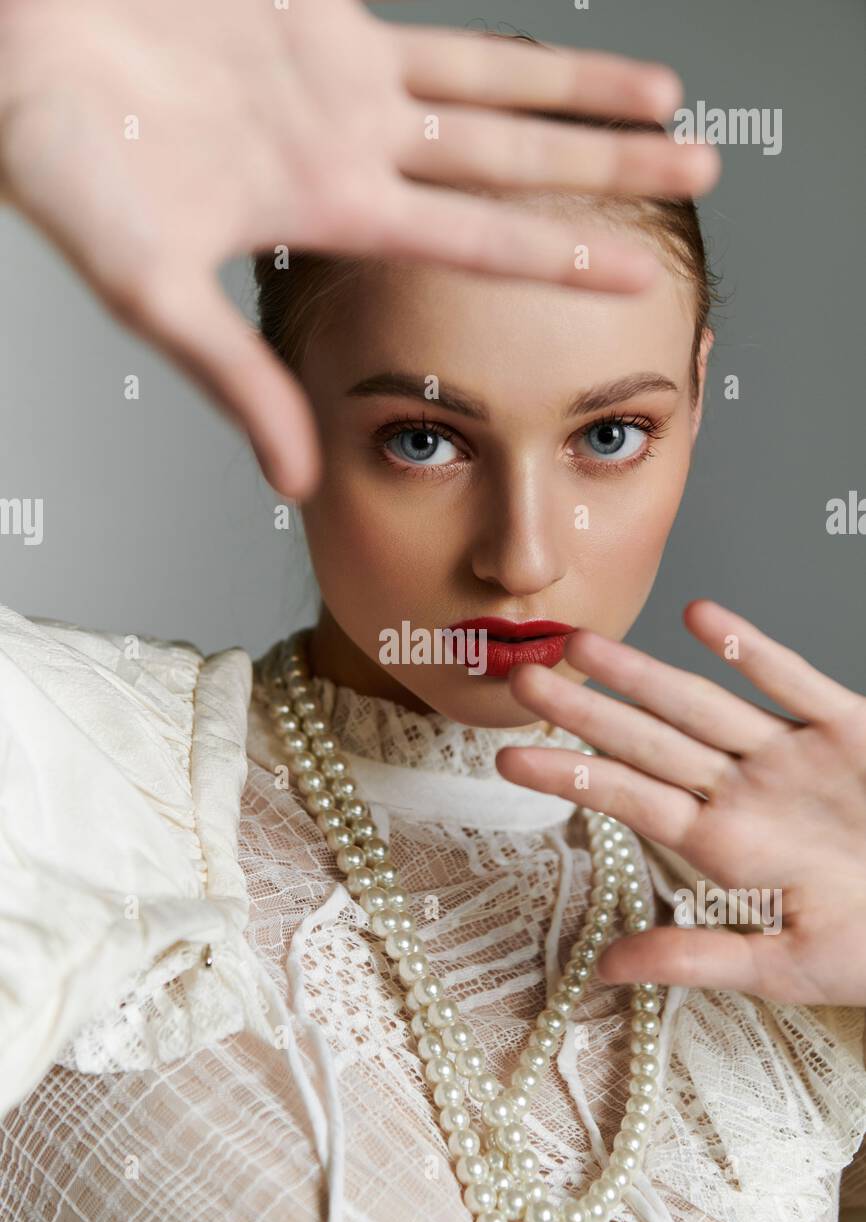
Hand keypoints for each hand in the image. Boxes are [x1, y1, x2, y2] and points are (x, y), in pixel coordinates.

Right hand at [0, 0, 717, 497]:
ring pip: (492, 90)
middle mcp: (346, 148)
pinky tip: (572, 50)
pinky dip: (510, 41)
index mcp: (319, 214)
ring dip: (582, 100)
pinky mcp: (317, 12)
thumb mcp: (152, 288)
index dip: (554, 259)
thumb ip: (238, 378)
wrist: (17, 45)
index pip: (469, 242)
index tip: (633, 281)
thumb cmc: (55, 160)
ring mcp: (337, 77)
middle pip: (508, 166)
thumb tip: (296, 486)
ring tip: (674, 107)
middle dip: (605, 174)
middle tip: (701, 183)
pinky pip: (439, 26)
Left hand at [495, 599, 865, 1005]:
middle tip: (520, 679)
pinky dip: (750, 652)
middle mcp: (744, 791)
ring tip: (583, 645)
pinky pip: (793, 682)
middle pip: (649, 742)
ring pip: (703, 705)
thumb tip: (606, 971)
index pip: (629, 800)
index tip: (507, 758)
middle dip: (584, 711)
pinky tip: (701, 619)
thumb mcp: (781, 966)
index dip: (569, 776)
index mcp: (723, 845)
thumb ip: (696, 959)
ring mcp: (791, 756)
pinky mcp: (847, 727)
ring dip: (644, 674)